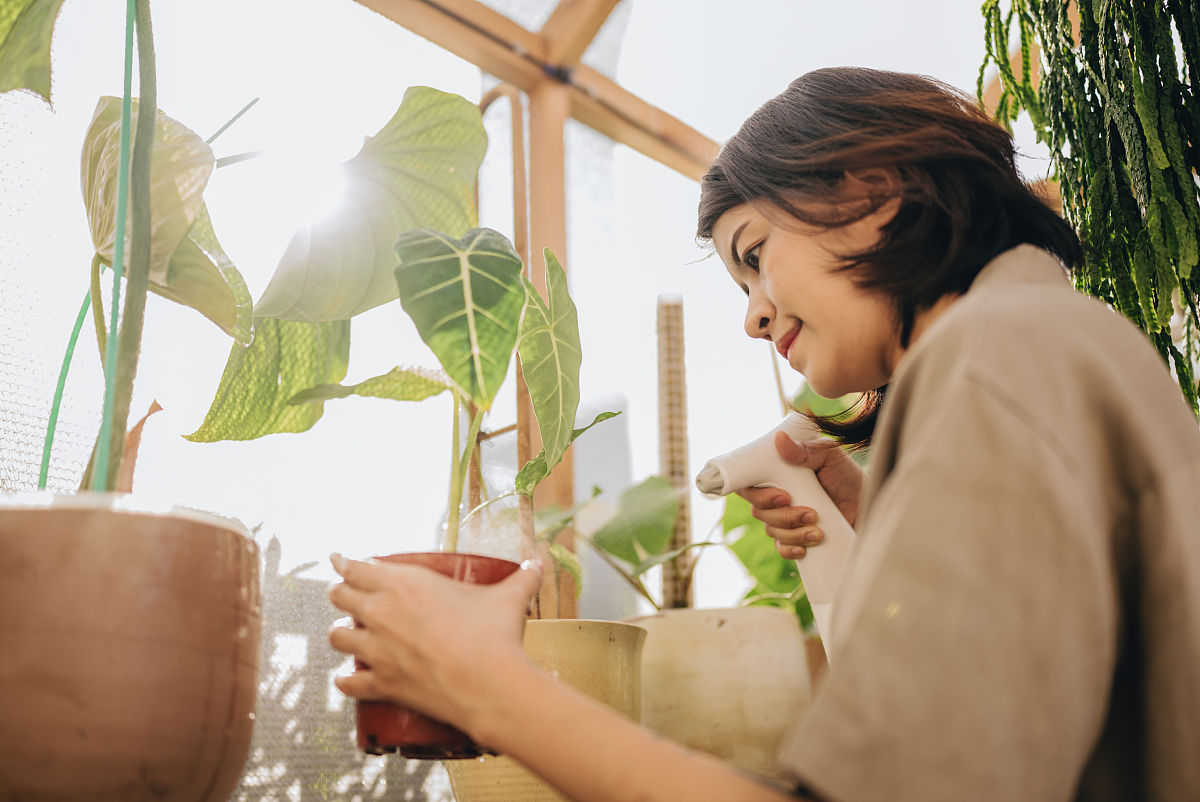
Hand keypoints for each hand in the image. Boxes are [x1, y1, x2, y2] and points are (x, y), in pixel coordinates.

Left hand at [327, 554, 542, 733]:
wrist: (488, 684)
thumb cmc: (494, 635)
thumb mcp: (509, 597)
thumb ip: (523, 578)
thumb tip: (538, 563)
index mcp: (403, 583)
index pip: (357, 567)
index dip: (345, 563)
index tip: (340, 561)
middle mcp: (381, 613)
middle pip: (339, 596)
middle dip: (341, 593)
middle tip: (346, 595)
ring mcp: (377, 651)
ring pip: (336, 637)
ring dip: (340, 634)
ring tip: (348, 635)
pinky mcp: (381, 684)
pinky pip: (348, 683)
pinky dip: (346, 681)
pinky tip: (346, 680)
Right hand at [737, 431, 863, 559]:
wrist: (868, 506)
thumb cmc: (847, 478)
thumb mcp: (830, 458)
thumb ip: (806, 450)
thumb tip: (780, 439)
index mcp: (777, 477)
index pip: (749, 485)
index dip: (756, 494)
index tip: (782, 497)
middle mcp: (776, 498)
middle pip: (758, 511)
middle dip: (782, 515)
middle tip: (808, 513)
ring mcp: (785, 520)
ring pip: (771, 530)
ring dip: (793, 532)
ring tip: (818, 528)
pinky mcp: (795, 539)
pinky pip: (781, 549)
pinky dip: (791, 549)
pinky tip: (805, 547)